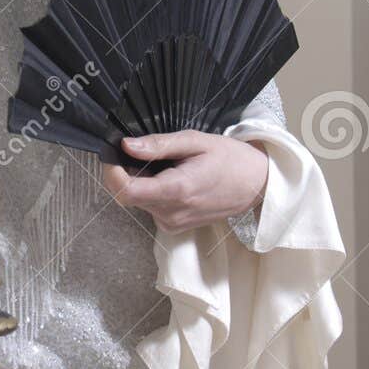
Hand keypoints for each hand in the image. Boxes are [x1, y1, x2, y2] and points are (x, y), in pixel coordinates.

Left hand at [101, 130, 269, 234]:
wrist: (257, 185)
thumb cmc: (230, 159)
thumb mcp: (195, 141)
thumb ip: (158, 145)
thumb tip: (126, 145)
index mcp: (177, 190)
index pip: (126, 191)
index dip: (112, 173)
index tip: (114, 155)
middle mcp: (171, 213)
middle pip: (129, 195)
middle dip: (127, 173)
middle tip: (144, 153)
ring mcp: (173, 223)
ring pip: (138, 201)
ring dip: (142, 182)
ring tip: (166, 165)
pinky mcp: (174, 226)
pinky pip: (151, 207)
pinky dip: (153, 192)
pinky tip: (172, 179)